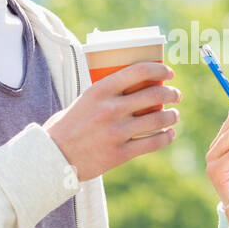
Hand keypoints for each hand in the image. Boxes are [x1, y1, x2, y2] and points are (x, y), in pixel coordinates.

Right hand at [43, 61, 180, 181]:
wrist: (53, 158)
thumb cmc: (67, 127)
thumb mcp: (83, 100)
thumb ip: (106, 94)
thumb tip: (136, 85)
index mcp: (99, 90)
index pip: (139, 71)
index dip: (160, 70)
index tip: (169, 73)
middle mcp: (110, 109)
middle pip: (154, 95)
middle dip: (171, 93)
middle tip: (176, 95)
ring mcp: (116, 132)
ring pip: (158, 119)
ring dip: (172, 115)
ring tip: (174, 115)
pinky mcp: (120, 153)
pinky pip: (153, 142)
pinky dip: (166, 137)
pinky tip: (169, 134)